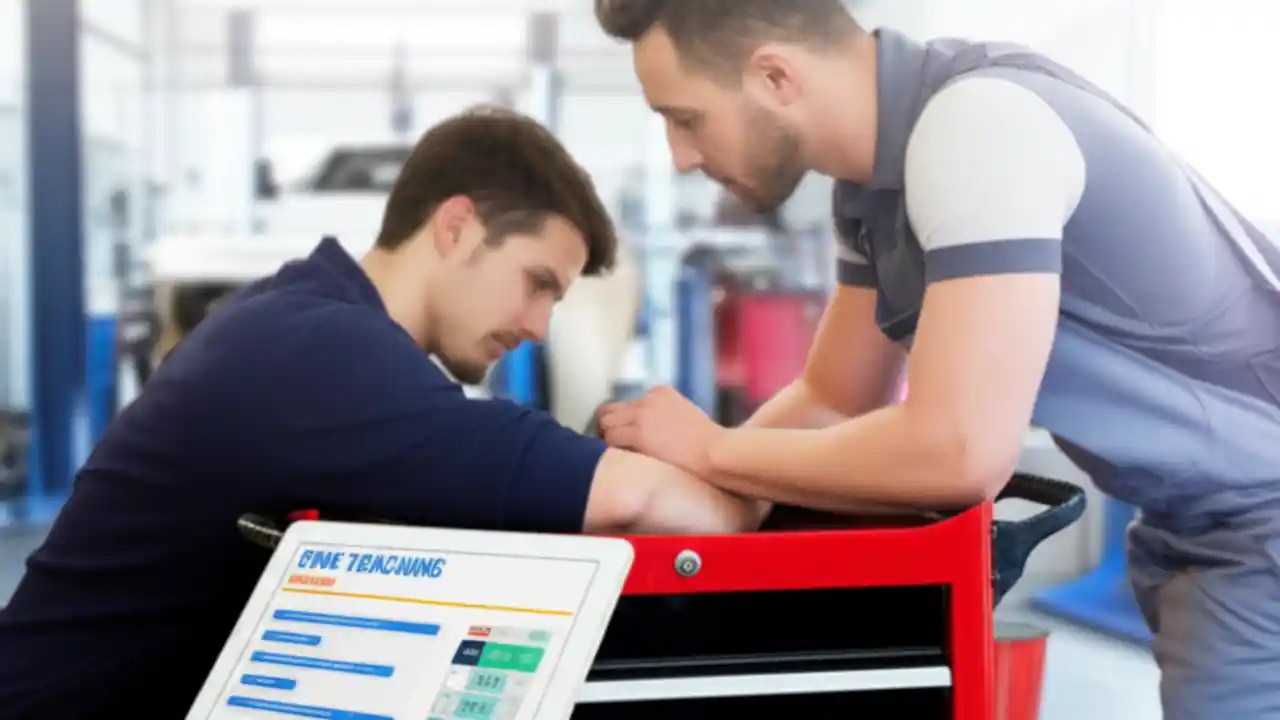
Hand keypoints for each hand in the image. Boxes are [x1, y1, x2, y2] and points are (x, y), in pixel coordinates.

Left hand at [597, 386, 725, 478]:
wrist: (715, 453)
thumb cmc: (707, 444)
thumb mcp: (684, 417)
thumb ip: (664, 418)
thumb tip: (650, 433)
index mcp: (660, 392)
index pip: (627, 405)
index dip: (623, 423)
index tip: (627, 438)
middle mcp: (648, 398)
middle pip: (610, 410)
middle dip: (608, 428)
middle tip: (613, 448)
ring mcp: (642, 414)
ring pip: (606, 424)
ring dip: (608, 440)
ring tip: (615, 456)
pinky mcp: (639, 432)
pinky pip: (611, 439)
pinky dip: (611, 450)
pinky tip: (620, 460)